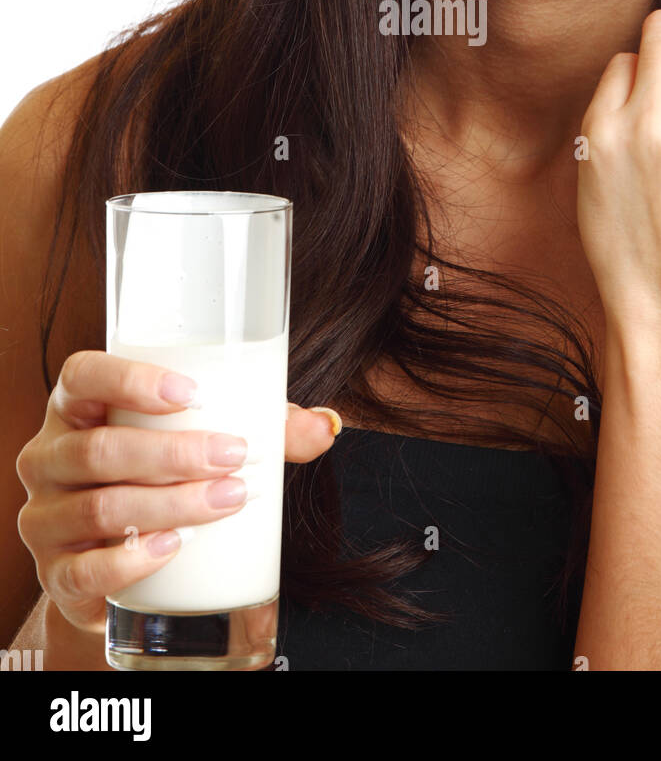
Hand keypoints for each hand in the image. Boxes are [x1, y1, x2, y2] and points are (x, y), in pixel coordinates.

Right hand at [16, 350, 338, 634]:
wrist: (117, 556)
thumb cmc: (160, 473)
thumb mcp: (206, 436)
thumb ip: (265, 426)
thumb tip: (328, 425)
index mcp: (78, 405)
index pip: (84, 375)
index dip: (130, 379)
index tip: (191, 392)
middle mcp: (49, 455)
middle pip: (99, 449)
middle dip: (173, 454)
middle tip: (234, 456)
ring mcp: (46, 517)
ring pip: (100, 507)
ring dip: (169, 504)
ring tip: (226, 499)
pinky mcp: (56, 572)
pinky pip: (83, 570)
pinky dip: (128, 561)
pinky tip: (171, 548)